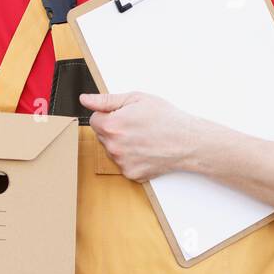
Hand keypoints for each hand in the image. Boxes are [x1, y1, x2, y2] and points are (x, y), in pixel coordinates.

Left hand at [78, 91, 202, 181]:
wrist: (188, 141)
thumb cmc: (166, 118)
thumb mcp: (136, 99)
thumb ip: (106, 100)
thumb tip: (84, 100)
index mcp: (112, 125)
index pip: (94, 119)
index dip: (109, 114)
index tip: (125, 115)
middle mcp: (113, 146)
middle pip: (103, 135)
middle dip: (114, 129)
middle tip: (137, 125)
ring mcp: (122, 162)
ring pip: (112, 150)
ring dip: (122, 144)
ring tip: (143, 138)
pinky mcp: (131, 174)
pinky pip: (123, 163)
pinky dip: (132, 158)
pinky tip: (146, 150)